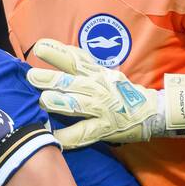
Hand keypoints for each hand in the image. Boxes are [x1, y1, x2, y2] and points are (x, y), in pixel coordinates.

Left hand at [27, 38, 159, 150]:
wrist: (153, 112)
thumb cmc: (123, 93)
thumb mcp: (106, 73)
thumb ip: (85, 64)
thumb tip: (61, 52)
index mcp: (96, 74)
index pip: (76, 59)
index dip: (58, 52)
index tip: (40, 47)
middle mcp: (98, 88)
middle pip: (72, 81)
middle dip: (51, 78)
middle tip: (31, 76)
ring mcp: (102, 109)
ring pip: (78, 104)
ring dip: (60, 102)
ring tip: (43, 101)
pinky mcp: (105, 128)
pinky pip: (85, 132)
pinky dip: (70, 136)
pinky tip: (55, 138)